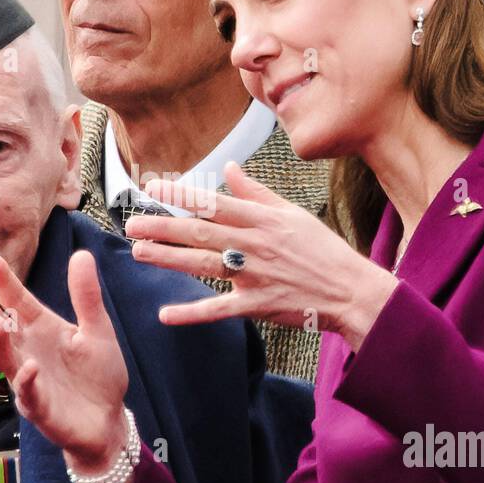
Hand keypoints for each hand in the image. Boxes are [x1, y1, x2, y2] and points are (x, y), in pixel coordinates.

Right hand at [0, 251, 128, 472]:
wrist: (107, 421)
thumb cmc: (99, 375)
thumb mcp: (98, 330)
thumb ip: (86, 296)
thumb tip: (81, 254)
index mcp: (42, 330)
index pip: (18, 302)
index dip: (4, 282)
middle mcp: (29, 352)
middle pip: (1, 330)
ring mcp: (30, 380)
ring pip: (6, 361)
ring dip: (0, 344)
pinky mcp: (38, 408)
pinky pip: (28, 394)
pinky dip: (26, 381)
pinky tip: (30, 367)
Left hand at [127, 162, 397, 350]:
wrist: (351, 290)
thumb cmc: (321, 250)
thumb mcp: (292, 214)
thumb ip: (256, 192)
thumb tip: (229, 168)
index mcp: (263, 220)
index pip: (215, 203)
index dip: (183, 195)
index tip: (152, 188)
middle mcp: (257, 245)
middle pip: (203, 233)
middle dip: (164, 227)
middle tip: (132, 223)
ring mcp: (257, 276)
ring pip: (205, 265)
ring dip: (170, 259)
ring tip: (139, 252)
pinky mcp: (259, 305)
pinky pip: (220, 310)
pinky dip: (192, 313)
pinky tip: (165, 314)